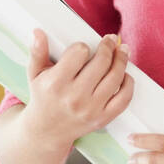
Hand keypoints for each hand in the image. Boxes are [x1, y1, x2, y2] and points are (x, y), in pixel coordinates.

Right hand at [24, 28, 134, 149]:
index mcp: (56, 83)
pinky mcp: (102, 119)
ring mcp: (90, 109)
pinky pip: (124, 99)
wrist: (46, 131)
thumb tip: (38, 32)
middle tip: (111, 39)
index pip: (79, 52)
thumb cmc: (43, 97)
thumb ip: (37, 52)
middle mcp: (74, 97)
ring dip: (122, 59)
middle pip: (101, 62)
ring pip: (115, 77)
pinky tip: (125, 74)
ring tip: (122, 51)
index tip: (84, 47)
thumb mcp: (35, 74)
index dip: (83, 46)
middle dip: (108, 46)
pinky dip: (128, 84)